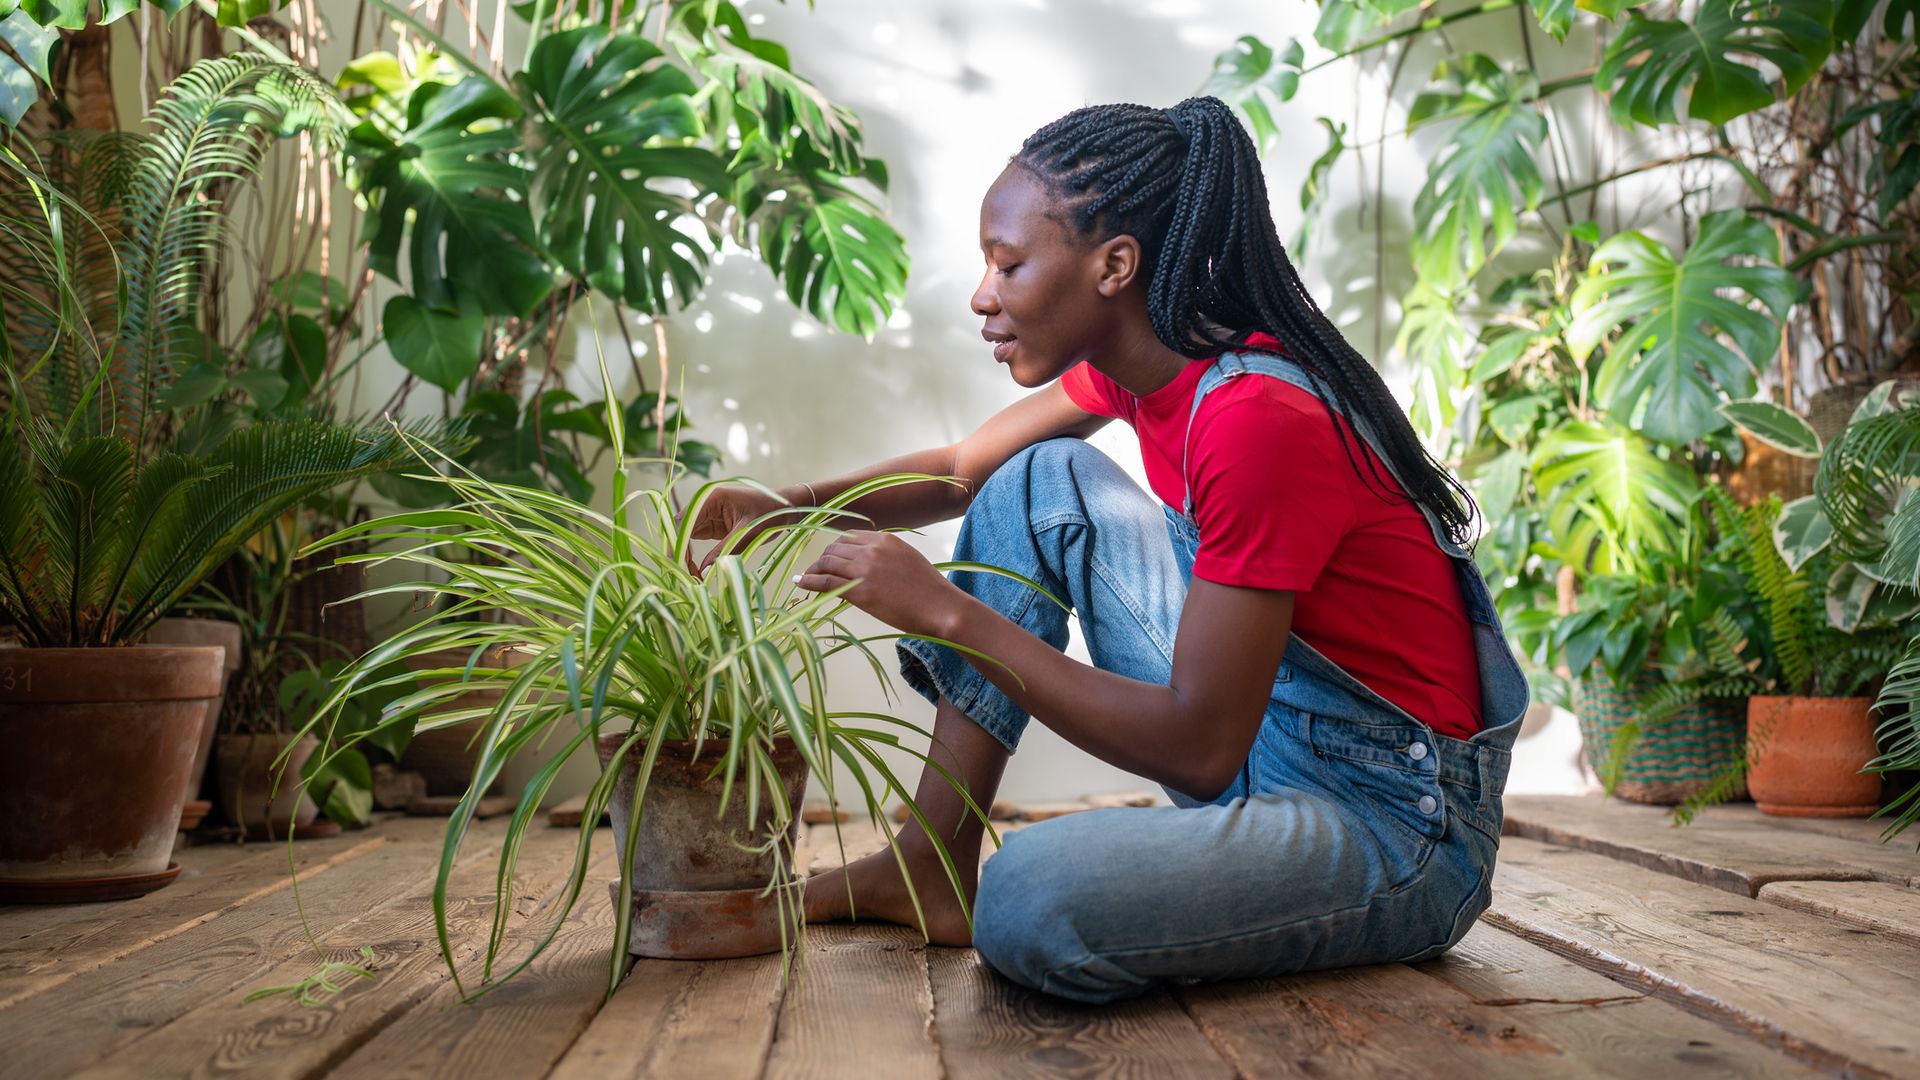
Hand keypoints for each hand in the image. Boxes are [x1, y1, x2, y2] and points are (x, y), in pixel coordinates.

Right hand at [684, 484, 804, 574]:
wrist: (788, 506)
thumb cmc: (771, 512)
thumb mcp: (750, 532)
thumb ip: (727, 550)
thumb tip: (704, 572)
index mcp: (711, 498)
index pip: (683, 522)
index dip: (677, 544)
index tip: (680, 565)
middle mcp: (705, 504)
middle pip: (680, 529)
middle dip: (680, 552)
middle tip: (685, 576)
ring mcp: (708, 514)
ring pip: (686, 536)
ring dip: (686, 555)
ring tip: (691, 576)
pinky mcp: (714, 525)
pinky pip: (696, 540)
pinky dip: (695, 555)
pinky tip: (697, 570)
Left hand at [794, 531, 969, 638]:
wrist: (940, 606)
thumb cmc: (929, 590)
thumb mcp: (908, 560)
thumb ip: (886, 556)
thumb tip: (868, 564)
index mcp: (885, 539)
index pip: (850, 537)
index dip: (836, 548)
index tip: (830, 557)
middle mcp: (872, 549)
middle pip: (835, 548)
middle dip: (823, 558)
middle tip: (815, 570)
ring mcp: (864, 569)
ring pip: (827, 563)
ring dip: (813, 569)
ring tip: (806, 577)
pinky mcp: (859, 590)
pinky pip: (825, 581)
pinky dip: (809, 581)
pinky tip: (800, 583)